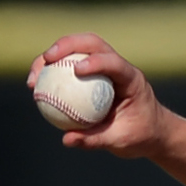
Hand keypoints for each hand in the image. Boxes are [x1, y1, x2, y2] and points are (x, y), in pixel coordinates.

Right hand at [26, 34, 168, 157]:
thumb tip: (66, 139)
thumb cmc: (140, 136)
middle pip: (92, 43)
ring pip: (77, 49)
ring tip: (33, 77)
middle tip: (46, 60)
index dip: (96, 61)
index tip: (76, 70)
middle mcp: (119, 67)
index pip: (114, 62)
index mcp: (132, 79)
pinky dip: (52, 71)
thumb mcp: (122, 142)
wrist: (151, 132)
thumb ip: (96, 140)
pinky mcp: (93, 73)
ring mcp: (105, 67)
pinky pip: (69, 65)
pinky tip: (35, 85)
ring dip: (53, 56)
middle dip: (67, 45)